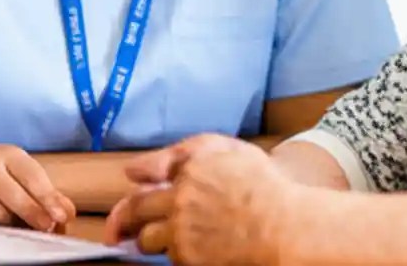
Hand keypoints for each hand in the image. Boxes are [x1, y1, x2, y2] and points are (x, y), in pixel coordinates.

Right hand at [0, 144, 75, 231]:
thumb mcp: (21, 173)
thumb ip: (45, 194)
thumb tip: (67, 214)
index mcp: (10, 154)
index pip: (32, 176)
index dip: (47, 198)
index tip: (60, 217)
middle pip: (10, 192)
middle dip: (30, 212)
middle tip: (45, 227)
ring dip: (2, 220)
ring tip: (12, 225)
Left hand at [105, 134, 295, 265]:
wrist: (286, 230)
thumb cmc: (266, 189)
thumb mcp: (229, 151)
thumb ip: (183, 152)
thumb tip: (133, 170)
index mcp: (190, 168)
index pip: (148, 173)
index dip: (139, 179)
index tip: (135, 186)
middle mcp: (179, 199)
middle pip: (135, 210)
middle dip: (124, 219)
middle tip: (119, 229)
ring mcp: (181, 232)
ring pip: (147, 240)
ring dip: (150, 240)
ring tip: (171, 239)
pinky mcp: (187, 260)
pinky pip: (170, 258)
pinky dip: (177, 255)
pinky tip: (198, 249)